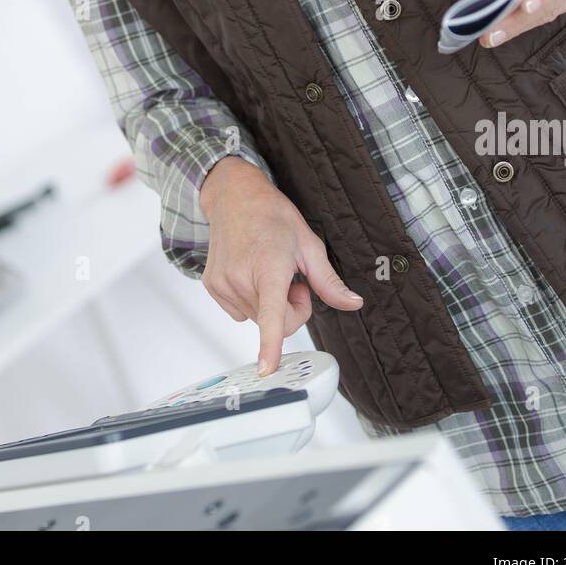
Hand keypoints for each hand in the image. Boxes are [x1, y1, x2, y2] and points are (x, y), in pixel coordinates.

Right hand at [198, 156, 362, 375]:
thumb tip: (353, 303)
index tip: (266, 368)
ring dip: (269, 303)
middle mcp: (241, 277)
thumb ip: (328, 281)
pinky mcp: (212, 287)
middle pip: (277, 322)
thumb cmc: (270, 215)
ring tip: (266, 269)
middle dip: (290, 307)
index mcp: (269, 265)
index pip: (271, 313)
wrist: (234, 196)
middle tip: (291, 278)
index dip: (270, 344)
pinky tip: (250, 273)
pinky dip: (251, 300)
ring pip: (257, 319)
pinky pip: (240, 312)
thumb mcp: (308, 243)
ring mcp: (223, 284)